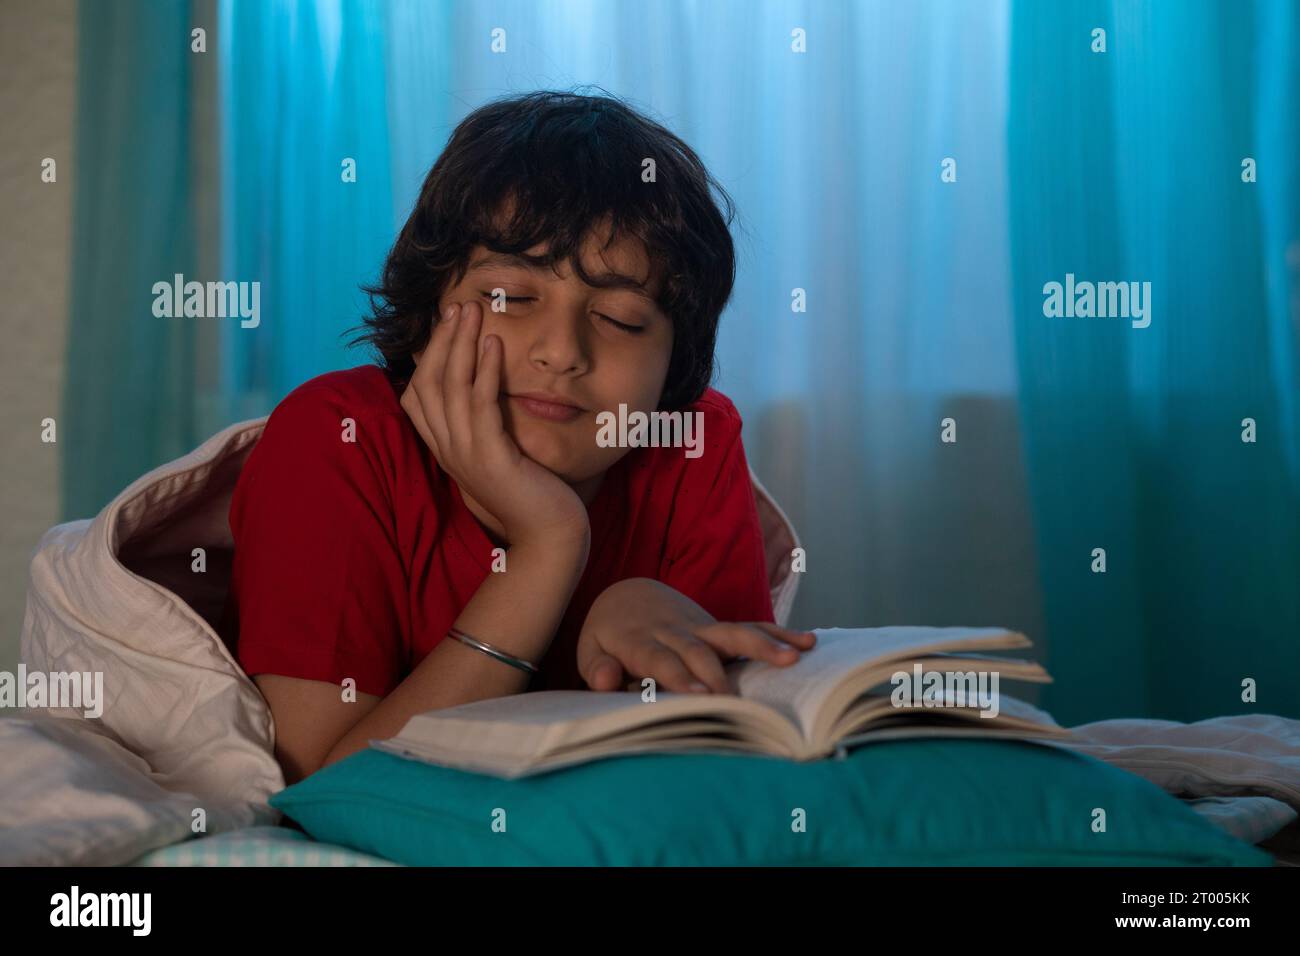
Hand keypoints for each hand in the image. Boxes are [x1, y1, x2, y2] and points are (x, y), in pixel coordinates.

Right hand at [400, 299, 589, 546]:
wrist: (548, 537)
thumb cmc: (531, 493)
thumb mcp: (499, 454)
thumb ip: (485, 426)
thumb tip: (486, 390)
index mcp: (445, 449)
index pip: (417, 394)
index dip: (427, 355)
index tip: (445, 323)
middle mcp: (448, 451)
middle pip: (428, 383)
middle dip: (441, 339)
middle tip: (456, 304)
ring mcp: (466, 455)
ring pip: (451, 388)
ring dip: (461, 344)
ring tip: (474, 311)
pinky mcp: (491, 459)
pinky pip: (481, 406)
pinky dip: (486, 371)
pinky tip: (495, 344)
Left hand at [576, 578, 816, 693]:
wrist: (628, 595)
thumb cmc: (608, 635)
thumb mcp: (590, 650)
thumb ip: (597, 668)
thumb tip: (605, 681)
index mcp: (640, 640)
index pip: (660, 660)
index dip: (678, 677)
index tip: (698, 695)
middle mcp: (674, 631)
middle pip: (700, 650)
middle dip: (718, 674)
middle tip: (736, 700)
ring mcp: (699, 626)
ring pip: (733, 633)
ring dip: (762, 645)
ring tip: (793, 659)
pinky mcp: (717, 626)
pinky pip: (750, 627)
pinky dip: (777, 633)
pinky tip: (808, 642)